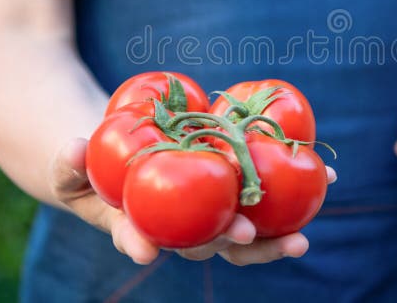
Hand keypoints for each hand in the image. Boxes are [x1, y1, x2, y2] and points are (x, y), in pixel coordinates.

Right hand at [50, 138, 336, 265]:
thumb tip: (70, 147)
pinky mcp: (232, 198)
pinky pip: (263, 201)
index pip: (135, 238)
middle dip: (228, 245)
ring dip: (274, 240)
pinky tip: (326, 178)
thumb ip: (69, 162)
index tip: (142, 249)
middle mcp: (177, 230)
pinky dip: (295, 196)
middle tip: (246, 238)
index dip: (137, 243)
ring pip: (242, 237)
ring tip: (302, 240)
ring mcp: (208, 218)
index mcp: (134, 226)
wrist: (124, 165)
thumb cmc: (94, 169)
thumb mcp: (73, 165)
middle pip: (205, 246)